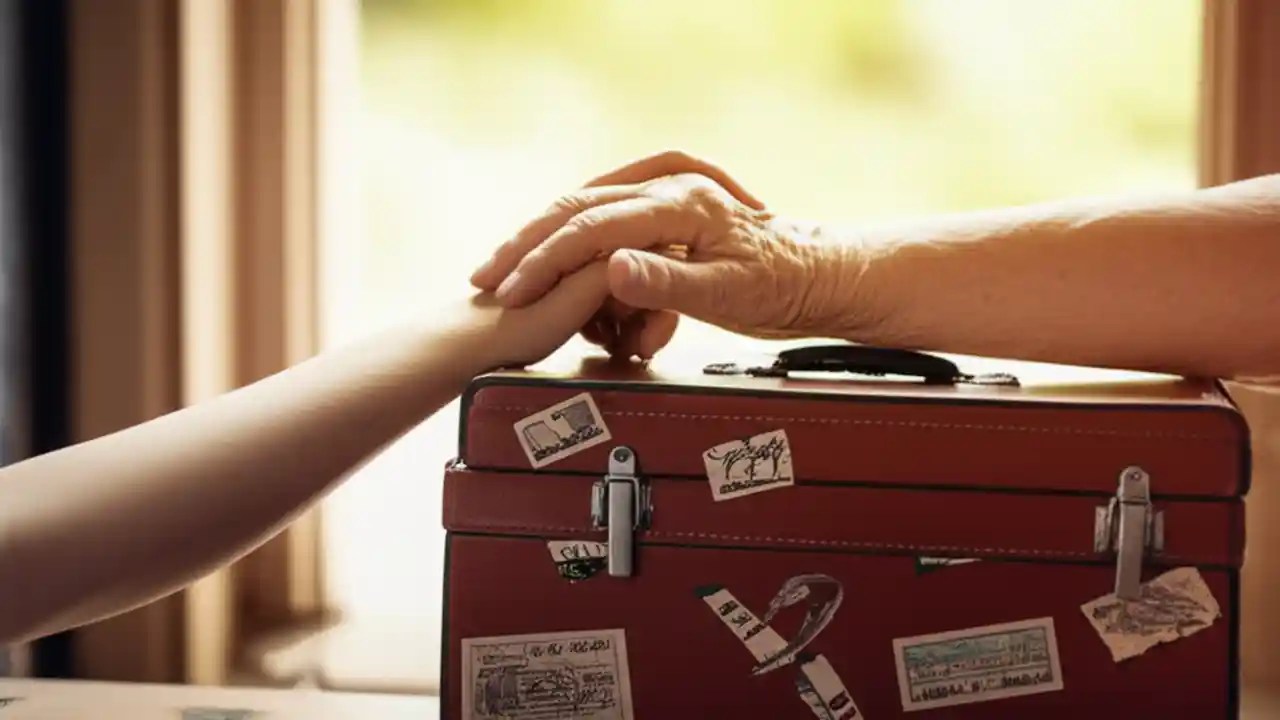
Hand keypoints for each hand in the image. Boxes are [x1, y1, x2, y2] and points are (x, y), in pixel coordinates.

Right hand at [470, 151, 849, 354]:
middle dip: (526, 245)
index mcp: (680, 204)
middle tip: (489, 277)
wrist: (818, 274)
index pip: (591, 229)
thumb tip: (614, 268)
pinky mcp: (665, 210)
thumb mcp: (727, 294)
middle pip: (576, 206)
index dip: (545, 261)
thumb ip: (668, 284)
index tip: (513, 290)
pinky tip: (551, 255)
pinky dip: (568, 236)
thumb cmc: (780, 286)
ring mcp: (665, 196)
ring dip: (542, 238)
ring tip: (507, 269)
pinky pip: (602, 213)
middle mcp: (669, 190)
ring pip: (584, 204)